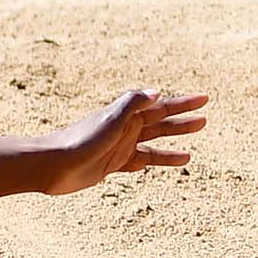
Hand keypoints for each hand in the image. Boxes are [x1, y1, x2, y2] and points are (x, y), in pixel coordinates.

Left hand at [39, 88, 209, 195]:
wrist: (53, 165)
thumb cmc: (80, 140)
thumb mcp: (110, 119)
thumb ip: (132, 103)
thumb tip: (157, 92)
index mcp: (127, 115)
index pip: (162, 106)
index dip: (183, 103)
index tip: (205, 98)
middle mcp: (125, 129)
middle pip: (160, 124)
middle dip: (182, 121)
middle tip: (205, 118)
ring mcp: (119, 147)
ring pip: (153, 144)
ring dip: (172, 144)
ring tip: (192, 148)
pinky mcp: (112, 164)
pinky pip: (139, 162)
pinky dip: (155, 162)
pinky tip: (167, 164)